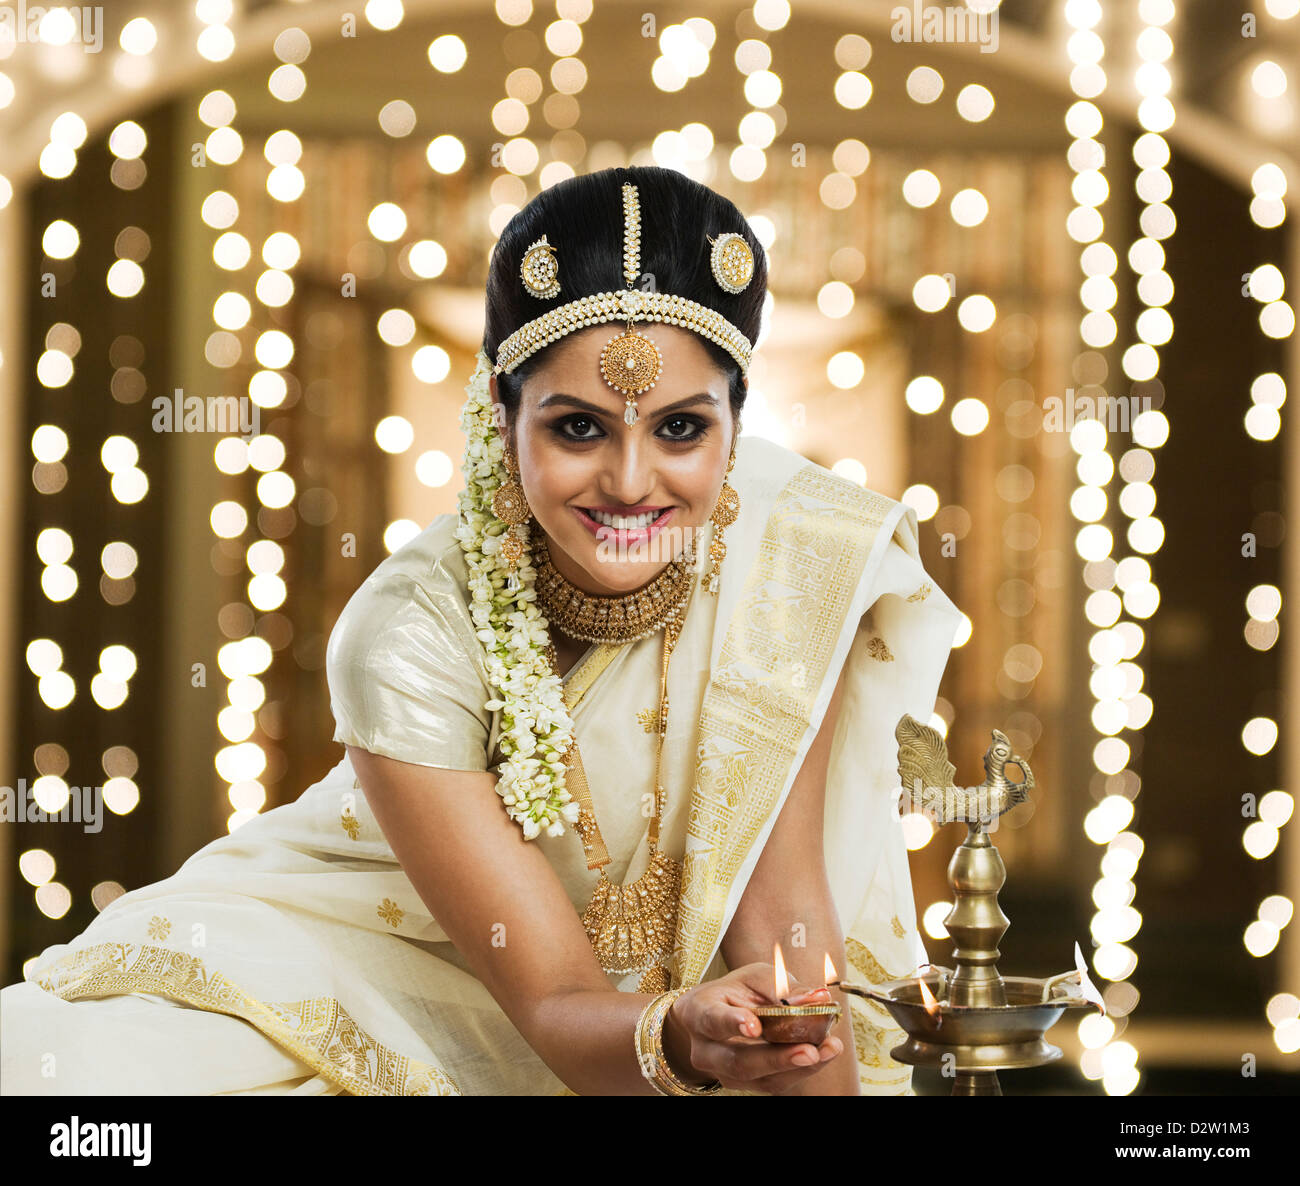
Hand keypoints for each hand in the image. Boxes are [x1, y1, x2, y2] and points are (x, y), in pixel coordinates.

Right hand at [661, 962, 842, 1094]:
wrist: (720, 1017)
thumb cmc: (737, 992)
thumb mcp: (754, 977)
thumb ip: (781, 985)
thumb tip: (819, 997)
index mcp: (700, 1011)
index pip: (712, 1019)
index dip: (732, 1023)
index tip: (754, 1025)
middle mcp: (707, 1050)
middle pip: (738, 1062)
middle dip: (777, 1059)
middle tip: (809, 1051)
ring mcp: (725, 1073)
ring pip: (760, 1079)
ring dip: (798, 1066)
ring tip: (828, 1050)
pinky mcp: (748, 1085)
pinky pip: (776, 1083)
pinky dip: (804, 1069)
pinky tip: (826, 1053)